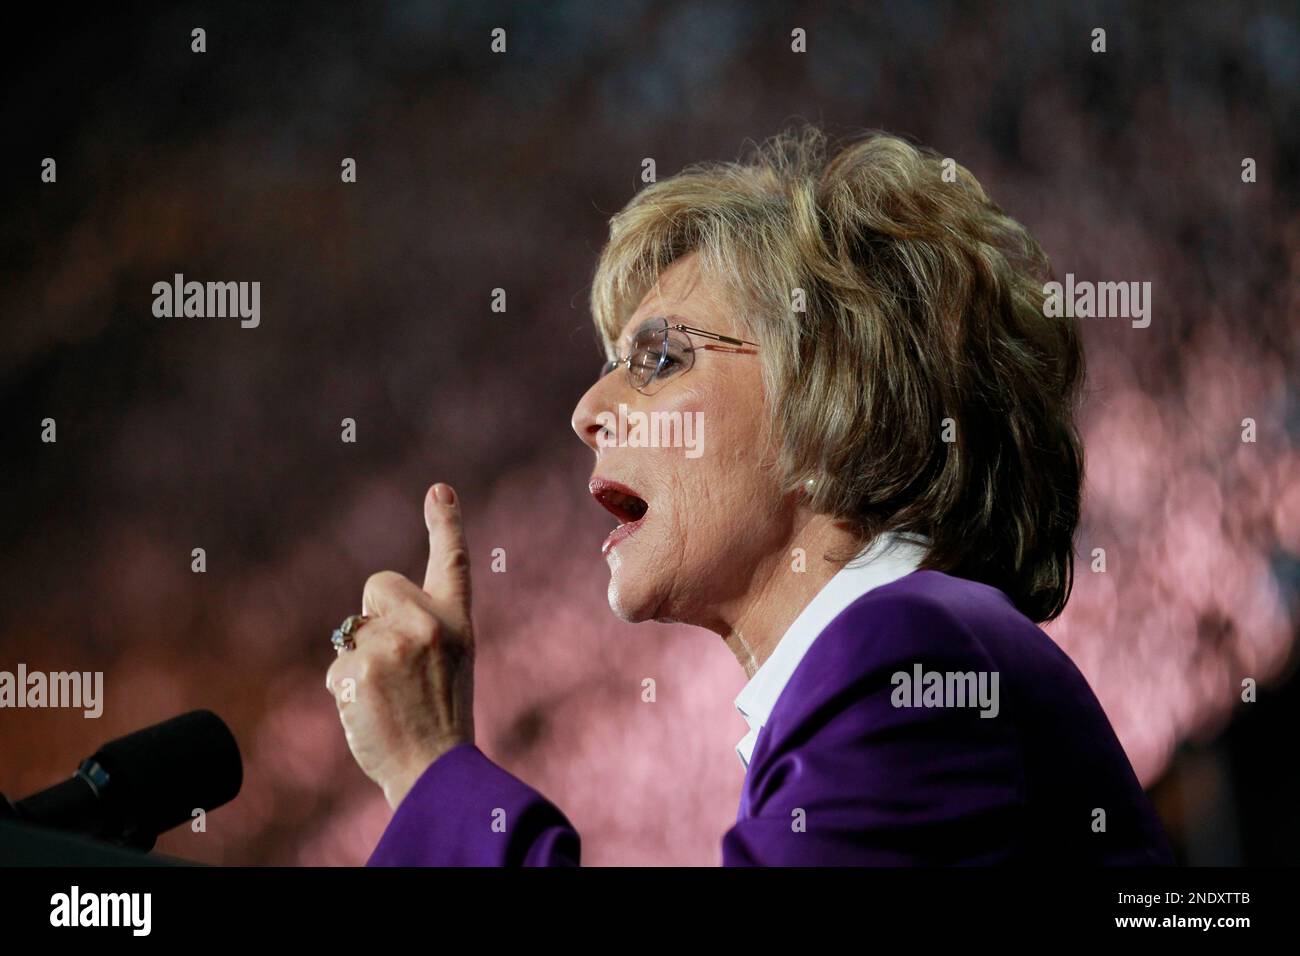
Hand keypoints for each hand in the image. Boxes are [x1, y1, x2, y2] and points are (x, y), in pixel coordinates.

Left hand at [326, 482, 475, 809]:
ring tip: (390, 699)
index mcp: (457, 622)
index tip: (440, 490)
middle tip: (397, 665)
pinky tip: (373, 711)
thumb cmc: (440, 719)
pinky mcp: (360, 666)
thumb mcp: (450, 663)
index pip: (453, 562)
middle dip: (374, 616)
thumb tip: (368, 616)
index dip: (446, 523)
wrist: (434, 771)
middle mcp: (429, 623)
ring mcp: (393, 643)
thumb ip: (422, 629)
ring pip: (352, 631)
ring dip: (360, 662)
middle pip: (378, 585)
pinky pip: (338, 666)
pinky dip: (347, 690)